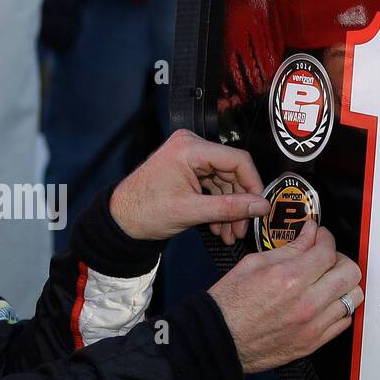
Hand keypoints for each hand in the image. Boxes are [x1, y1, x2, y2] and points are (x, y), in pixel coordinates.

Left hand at [109, 128, 267, 242]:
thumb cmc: (143, 211)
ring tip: (230, 233)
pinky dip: (216, 206)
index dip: (253, 185)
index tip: (260, 206)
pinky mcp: (186, 169)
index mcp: (190, 148)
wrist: (119, 221)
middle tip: (243, 227)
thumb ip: (230, 208)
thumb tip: (260, 205)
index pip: (237, 160)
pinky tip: (219, 225)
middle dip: (238, 203)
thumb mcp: (191, 212)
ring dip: (228, 209)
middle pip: (231, 172)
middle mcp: (190, 146)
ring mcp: (188, 157)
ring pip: (222, 182)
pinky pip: (211, 185)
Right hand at [208, 220, 362, 372]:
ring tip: (326, 282)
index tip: (320, 237)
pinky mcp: (313, 342)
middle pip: (350, 273)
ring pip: (353, 298)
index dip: (326, 238)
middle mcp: (306, 302)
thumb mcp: (253, 264)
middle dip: (341, 259)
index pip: (328, 251)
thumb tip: (309, 234)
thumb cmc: (229, 303)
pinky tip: (323, 303)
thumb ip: (289, 249)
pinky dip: (338, 309)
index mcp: (289, 278)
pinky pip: (344, 321)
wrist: (219, 339)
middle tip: (326, 258)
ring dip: (342, 285)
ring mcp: (312, 325)